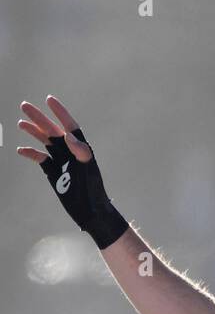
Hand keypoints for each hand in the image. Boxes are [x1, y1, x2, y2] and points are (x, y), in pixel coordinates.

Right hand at [17, 94, 127, 248]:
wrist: (92, 213)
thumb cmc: (95, 193)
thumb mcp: (89, 171)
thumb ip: (81, 152)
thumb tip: (68, 135)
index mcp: (81, 149)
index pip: (70, 126)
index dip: (60, 112)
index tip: (49, 99)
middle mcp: (70, 153)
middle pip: (52, 131)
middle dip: (39, 118)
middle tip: (24, 106)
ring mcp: (61, 162)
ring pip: (45, 142)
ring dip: (33, 132)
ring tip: (21, 123)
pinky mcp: (54, 174)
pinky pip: (40, 160)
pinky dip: (31, 154)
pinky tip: (21, 150)